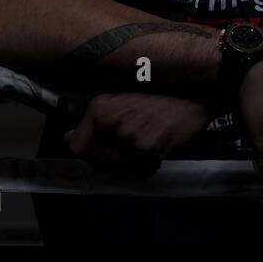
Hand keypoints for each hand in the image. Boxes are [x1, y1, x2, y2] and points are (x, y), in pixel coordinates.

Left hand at [65, 91, 213, 176]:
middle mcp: (110, 122)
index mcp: (100, 107)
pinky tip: (156, 146)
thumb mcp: (121, 98)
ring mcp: (129, 137)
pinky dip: (146, 165)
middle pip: (96, 162)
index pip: (75, 147)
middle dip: (109, 160)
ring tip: (144, 142)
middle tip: (128, 147)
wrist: (194, 90)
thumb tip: (68, 137)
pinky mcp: (149, 149)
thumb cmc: (159, 93)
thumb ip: (96, 119)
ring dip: (128, 163)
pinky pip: (139, 171)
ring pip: (118, 169)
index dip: (84, 152)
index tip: (94, 151)